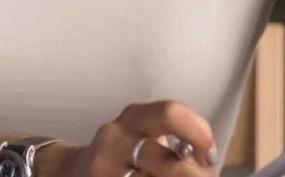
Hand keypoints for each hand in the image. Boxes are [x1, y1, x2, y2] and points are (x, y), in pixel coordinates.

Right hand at [40, 99, 218, 176]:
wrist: (75, 171)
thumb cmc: (126, 156)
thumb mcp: (146, 137)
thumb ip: (175, 142)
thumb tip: (207, 163)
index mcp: (134, 117)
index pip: (172, 113)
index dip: (200, 134)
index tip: (209, 156)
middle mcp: (115, 137)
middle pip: (171, 164)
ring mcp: (104, 167)